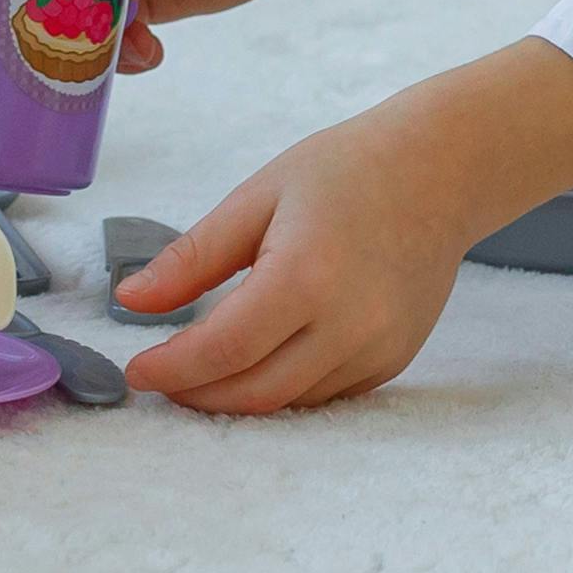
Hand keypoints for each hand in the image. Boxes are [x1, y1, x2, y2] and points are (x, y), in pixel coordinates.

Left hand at [119, 41, 572, 414]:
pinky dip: (283, 388)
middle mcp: (349, 324)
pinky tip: (256, 364)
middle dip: (197, 393)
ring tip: (198, 373)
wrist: (441, 171)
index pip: (223, 349)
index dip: (173, 369)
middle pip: (255, 391)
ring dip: (237, 397)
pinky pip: (325, 394)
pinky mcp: (394, 359)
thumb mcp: (257, 197)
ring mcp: (378, 348)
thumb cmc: (345, 170)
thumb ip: (192, 257)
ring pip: (289, 401)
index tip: (136, 371)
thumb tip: (131, 300)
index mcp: (305, 276)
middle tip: (161, 379)